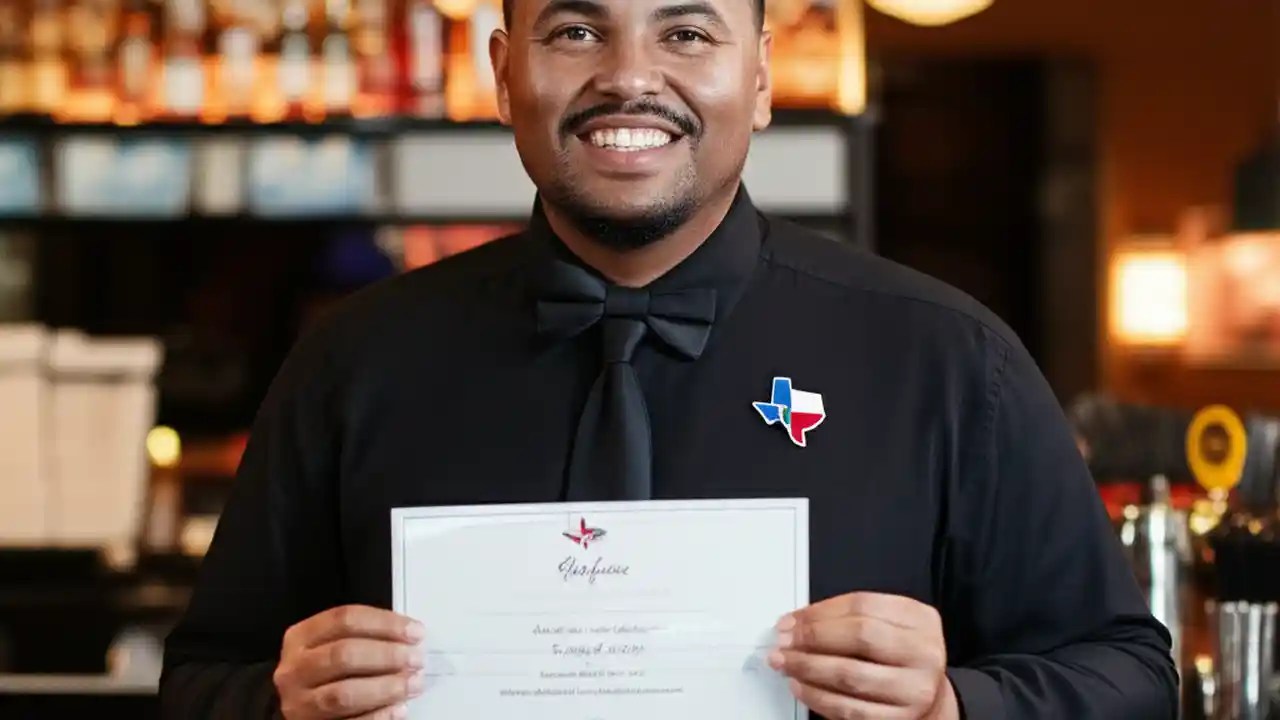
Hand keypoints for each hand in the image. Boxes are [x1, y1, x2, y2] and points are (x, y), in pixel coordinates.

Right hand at [273, 604, 426, 719]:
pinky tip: (398, 708)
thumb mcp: (331, 644)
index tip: (414, 631)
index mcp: (300, 638)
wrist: (301, 708)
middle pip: (344, 654)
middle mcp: (295, 669)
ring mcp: (300, 703)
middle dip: (387, 655)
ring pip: (344, 693)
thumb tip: (408, 637)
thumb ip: (364, 637)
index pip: (344, 619)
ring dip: (386, 687)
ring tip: (413, 684)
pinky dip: (378, 716)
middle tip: (416, 658)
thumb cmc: (324, 672)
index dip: (385, 623)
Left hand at [768, 592, 958, 719]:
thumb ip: (850, 618)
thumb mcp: (889, 625)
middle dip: (812, 637)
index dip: (819, 612)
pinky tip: (800, 686)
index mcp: (920, 620)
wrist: (927, 697)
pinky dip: (817, 696)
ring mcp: (914, 689)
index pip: (863, 605)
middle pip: (859, 636)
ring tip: (785, 662)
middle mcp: (923, 653)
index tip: (791, 620)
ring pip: (850, 674)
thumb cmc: (900, 657)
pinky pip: (849, 708)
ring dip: (808, 667)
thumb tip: (799, 622)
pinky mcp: (899, 719)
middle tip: (784, 640)